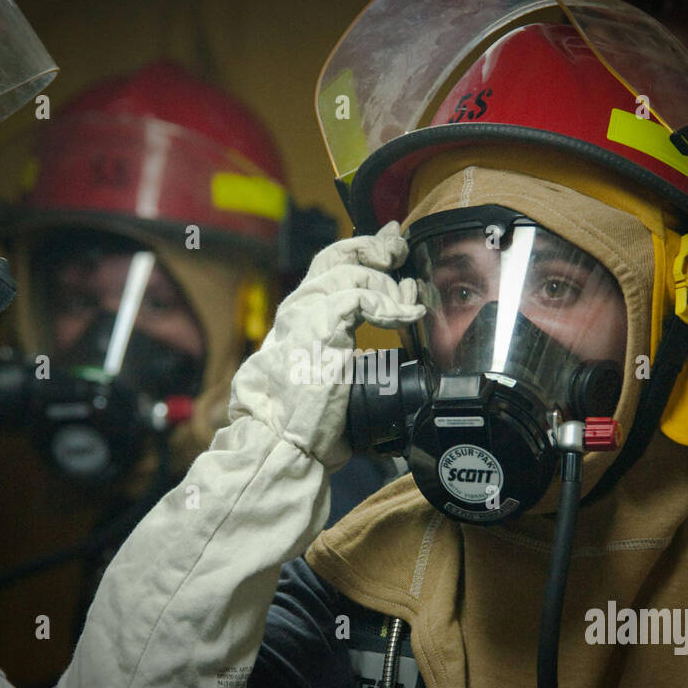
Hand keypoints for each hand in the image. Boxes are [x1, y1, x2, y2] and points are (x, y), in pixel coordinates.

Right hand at [229, 221, 423, 470]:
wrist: (280, 439)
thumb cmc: (303, 421)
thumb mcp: (328, 377)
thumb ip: (345, 355)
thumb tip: (373, 358)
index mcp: (299, 318)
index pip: (329, 268)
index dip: (361, 252)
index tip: (389, 249)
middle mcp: (298, 309)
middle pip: (337, 256)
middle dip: (374, 248)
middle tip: (399, 250)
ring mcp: (305, 315)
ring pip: (352, 274)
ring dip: (388, 286)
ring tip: (407, 307)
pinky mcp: (319, 327)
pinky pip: (361, 298)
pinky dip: (390, 306)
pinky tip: (405, 318)